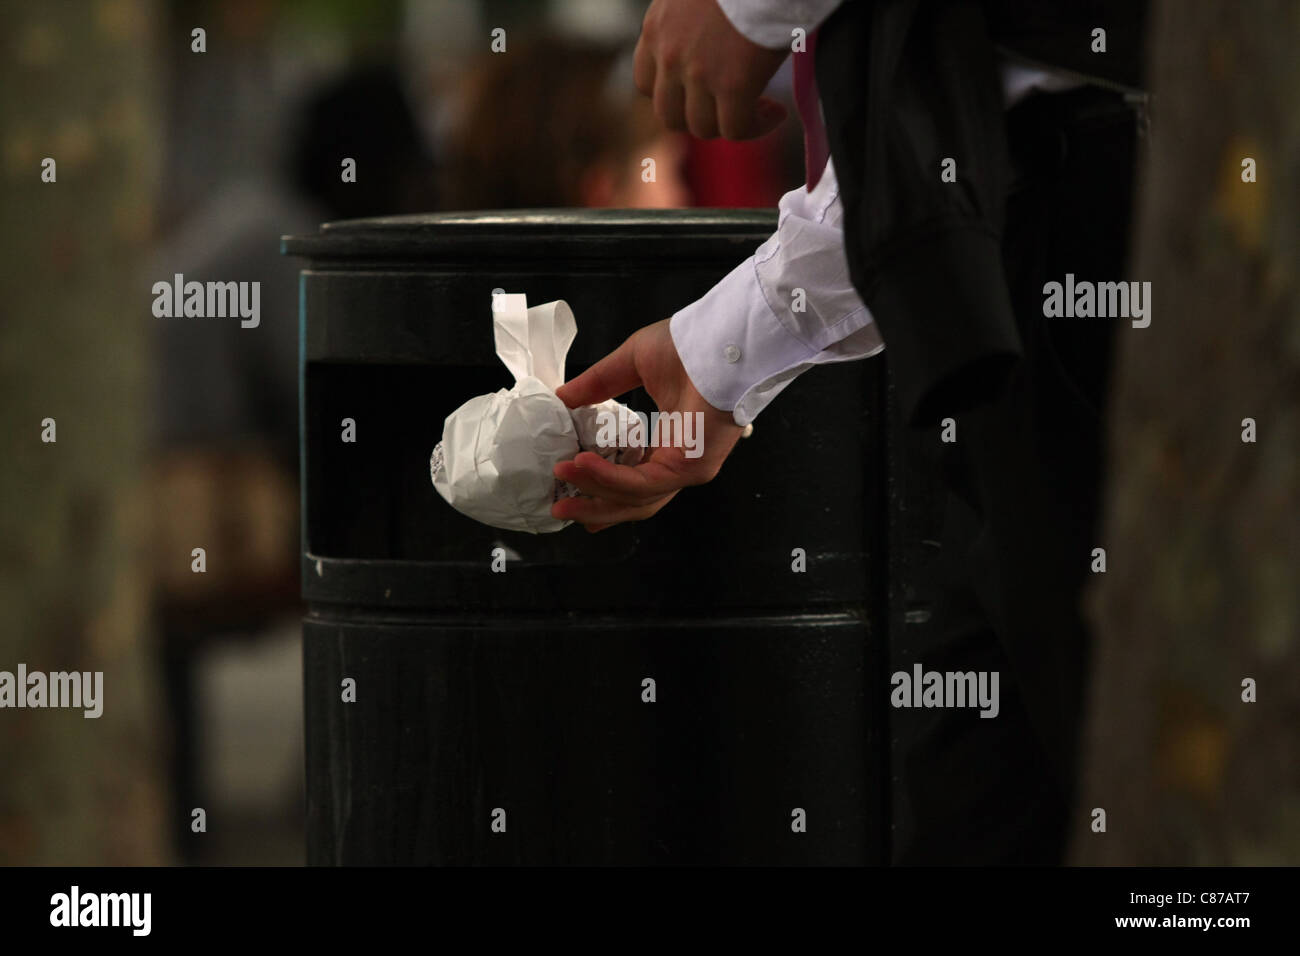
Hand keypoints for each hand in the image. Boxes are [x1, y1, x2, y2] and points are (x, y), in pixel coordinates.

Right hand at [552, 319, 743, 531]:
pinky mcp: (689, 469)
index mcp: (670, 443)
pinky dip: (607, 478)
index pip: (636, 481)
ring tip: (562, 482)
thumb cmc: (686, 347)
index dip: (603, 491)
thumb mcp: (630, 364)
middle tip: (561, 508)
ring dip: (594, 494)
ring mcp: (687, 470)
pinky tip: (582, 465)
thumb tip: (562, 397)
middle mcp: (680, 463)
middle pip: (634, 503)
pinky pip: (641, 484)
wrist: (718, 341)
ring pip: (635, 499)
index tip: (573, 494)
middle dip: (595, 509)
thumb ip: (598, 384)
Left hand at [634, 0, 789, 139]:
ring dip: (731, 125)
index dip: (674, 96)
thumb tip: (713, 40)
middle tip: (731, 109)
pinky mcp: (732, 84)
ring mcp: (698, 73)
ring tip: (760, 109)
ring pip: (703, 128)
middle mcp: (669, 55)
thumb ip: (689, 18)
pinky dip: (757, 126)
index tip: (702, 92)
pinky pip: (736, 129)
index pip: (646, 83)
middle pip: (670, 115)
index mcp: (656, 28)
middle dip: (701, 118)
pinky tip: (776, 113)